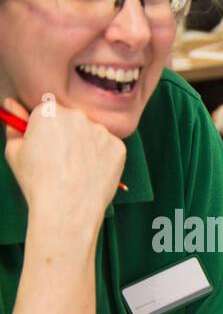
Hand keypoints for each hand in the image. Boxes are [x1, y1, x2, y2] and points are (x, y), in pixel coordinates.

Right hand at [3, 98, 123, 225]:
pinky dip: (103, 158)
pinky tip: (92, 173)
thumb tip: (12, 105)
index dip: (45, 130)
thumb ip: (15, 124)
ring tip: (77, 170)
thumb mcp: (15, 151)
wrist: (68, 208)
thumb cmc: (38, 181)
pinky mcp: (119, 147)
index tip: (45, 146)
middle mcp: (77, 116)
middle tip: (62, 161)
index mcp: (49, 111)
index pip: (48, 112)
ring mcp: (101, 131)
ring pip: (92, 134)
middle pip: (72, 120)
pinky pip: (109, 148)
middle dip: (67, 135)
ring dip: (86, 146)